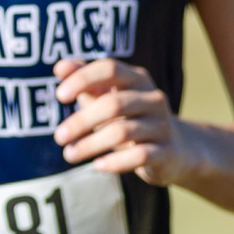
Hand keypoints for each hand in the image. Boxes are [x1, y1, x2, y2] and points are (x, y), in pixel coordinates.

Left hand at [52, 58, 198, 185]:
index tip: (60, 96)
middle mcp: (153, 98)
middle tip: (59, 137)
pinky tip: (97, 166)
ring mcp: (162, 125)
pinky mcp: (166, 151)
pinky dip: (115, 162)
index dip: (83, 79)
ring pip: (122, 131)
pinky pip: (139, 156)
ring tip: (69, 154)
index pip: (110, 69)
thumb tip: (60, 67)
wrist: (175, 151)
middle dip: (81, 121)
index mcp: (137, 79)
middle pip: (113, 104)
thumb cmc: (131, 119)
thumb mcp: (108, 98)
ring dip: (90, 144)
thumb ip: (85, 82)